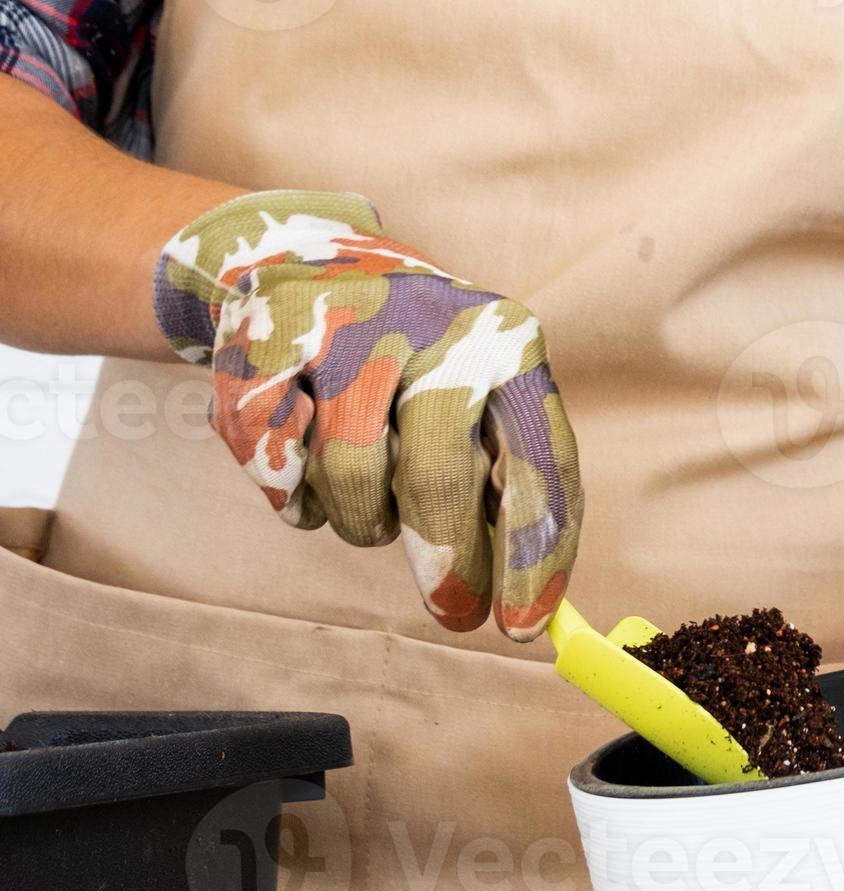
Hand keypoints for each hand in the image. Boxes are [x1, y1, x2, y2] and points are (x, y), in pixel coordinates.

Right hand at [154, 190, 580, 640]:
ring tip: (374, 501)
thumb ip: (506, 488)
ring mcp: (342, 330)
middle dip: (447, 562)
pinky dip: (297, 492)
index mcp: (508, 345)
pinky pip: (278, 469)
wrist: (304, 263)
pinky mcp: (262, 346)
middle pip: (439, 479)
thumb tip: (529, 604)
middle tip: (454, 613)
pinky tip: (307, 451)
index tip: (523, 626)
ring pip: (353, 480)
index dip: (533, 556)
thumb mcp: (483, 402)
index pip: (534, 464)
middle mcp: (433, 329)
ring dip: (365, 520)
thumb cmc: (418, 365)